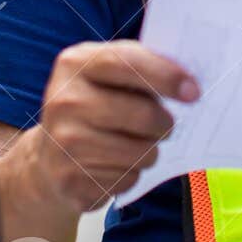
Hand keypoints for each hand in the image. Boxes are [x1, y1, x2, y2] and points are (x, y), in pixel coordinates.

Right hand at [30, 41, 198, 211]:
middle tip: (165, 125)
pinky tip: (114, 165)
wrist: (48, 157)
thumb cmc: (94, 107)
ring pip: (141, 152)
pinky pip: (127, 178)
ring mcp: (62, 142)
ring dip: (150, 151)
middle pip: (142, 115)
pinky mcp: (70, 179)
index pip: (126, 62)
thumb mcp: (108, 76)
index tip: (193, 92)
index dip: (165, 76)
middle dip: (165, 124)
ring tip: (135, 145)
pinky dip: (131, 174)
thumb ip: (142, 69)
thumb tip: (189, 86)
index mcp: (75, 64)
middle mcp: (63, 100)